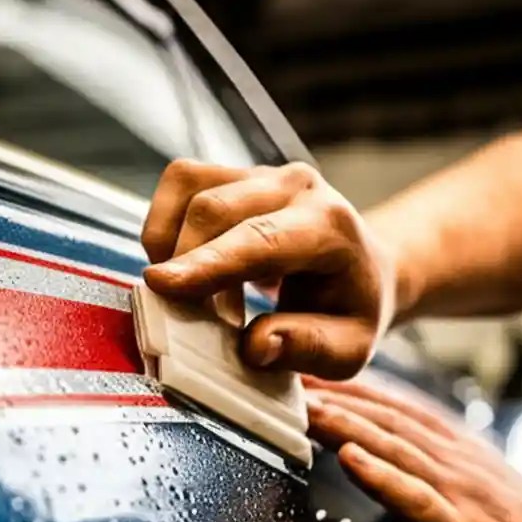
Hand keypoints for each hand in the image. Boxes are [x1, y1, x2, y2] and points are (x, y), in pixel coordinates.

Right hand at [141, 159, 396, 379]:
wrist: (360, 266)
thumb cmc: (348, 308)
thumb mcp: (349, 347)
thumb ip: (309, 348)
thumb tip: (257, 346)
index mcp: (331, 226)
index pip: (261, 239)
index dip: (209, 262)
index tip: (161, 284)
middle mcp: (296, 186)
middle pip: (214, 208)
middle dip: (183, 262)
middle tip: (184, 316)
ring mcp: (261, 173)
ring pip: (189, 188)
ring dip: (170, 243)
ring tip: (189, 290)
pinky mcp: (232, 173)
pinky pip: (180, 183)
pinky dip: (166, 227)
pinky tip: (186, 265)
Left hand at [303, 377, 521, 521]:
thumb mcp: (469, 483)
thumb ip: (427, 463)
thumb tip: (383, 448)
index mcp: (452, 448)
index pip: (391, 406)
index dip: (345, 387)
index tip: (302, 371)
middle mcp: (451, 460)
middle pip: (384, 419)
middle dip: (333, 397)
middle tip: (285, 378)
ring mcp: (456, 491)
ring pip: (392, 448)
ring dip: (345, 424)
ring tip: (306, 407)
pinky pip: (414, 498)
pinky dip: (380, 476)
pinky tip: (350, 459)